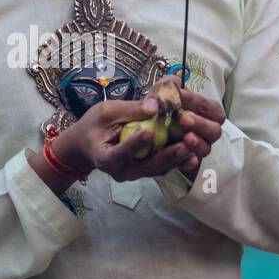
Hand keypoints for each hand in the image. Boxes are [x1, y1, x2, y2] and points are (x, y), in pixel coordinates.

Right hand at [54, 78, 224, 183]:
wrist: (86, 146)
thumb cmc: (94, 126)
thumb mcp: (106, 112)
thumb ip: (130, 109)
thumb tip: (156, 104)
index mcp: (105, 157)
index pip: (119, 153)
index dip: (133, 144)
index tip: (148, 131)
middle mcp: (120, 171)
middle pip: (145, 167)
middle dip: (166, 156)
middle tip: (184, 144)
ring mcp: (133, 174)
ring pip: (157, 170)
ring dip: (176, 159)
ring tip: (192, 147)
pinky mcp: (143, 171)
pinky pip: (161, 168)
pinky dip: (176, 161)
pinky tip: (192, 154)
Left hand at [161, 72, 226, 178]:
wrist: (147, 124)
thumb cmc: (162, 104)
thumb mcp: (162, 91)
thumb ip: (162, 90)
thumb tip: (151, 107)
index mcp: (208, 112)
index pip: (212, 108)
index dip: (197, 102)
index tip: (180, 96)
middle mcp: (206, 132)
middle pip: (214, 131)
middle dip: (201, 124)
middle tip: (184, 119)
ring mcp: (197, 148)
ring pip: (205, 149)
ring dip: (197, 143)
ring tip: (186, 138)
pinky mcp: (185, 161)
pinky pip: (190, 165)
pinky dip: (188, 162)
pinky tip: (184, 158)